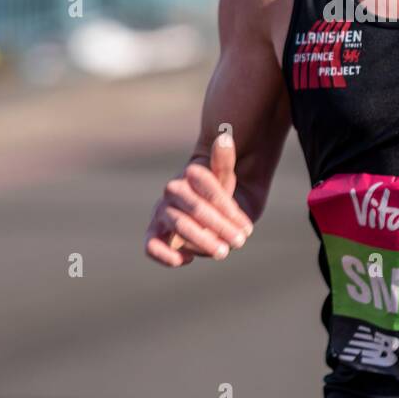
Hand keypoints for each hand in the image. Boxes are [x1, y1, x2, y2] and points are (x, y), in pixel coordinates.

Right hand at [144, 130, 253, 267]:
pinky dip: (165, 255)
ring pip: (179, 226)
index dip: (228, 208)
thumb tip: (225, 137)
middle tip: (241, 241)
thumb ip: (224, 161)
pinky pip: (151, 246)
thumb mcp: (225, 178)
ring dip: (202, 240)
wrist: (205, 213)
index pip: (209, 189)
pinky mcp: (154, 234)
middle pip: (196, 208)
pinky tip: (186, 260)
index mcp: (190, 175)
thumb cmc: (217, 195)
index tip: (247, 226)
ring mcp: (162, 213)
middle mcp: (172, 191)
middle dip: (220, 226)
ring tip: (223, 252)